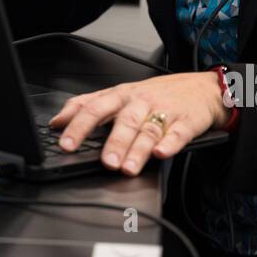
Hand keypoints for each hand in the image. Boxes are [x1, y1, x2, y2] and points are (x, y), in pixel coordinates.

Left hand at [49, 72, 229, 175]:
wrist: (200, 88)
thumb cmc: (155, 94)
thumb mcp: (119, 94)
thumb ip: (87, 105)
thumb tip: (56, 121)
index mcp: (120, 95)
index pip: (94, 108)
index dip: (78, 126)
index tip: (64, 144)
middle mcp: (140, 102)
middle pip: (124, 121)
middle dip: (114, 142)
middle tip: (105, 162)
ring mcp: (163, 111)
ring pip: (148, 130)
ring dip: (137, 149)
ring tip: (128, 168)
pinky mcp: (186, 122)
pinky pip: (178, 133)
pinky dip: (170, 144)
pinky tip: (161, 153)